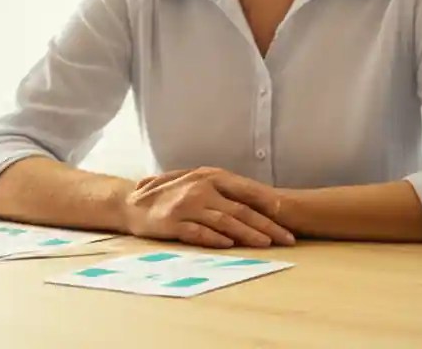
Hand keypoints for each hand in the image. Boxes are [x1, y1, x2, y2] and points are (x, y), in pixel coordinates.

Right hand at [122, 167, 294, 248]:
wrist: (132, 203)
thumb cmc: (170, 196)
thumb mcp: (197, 185)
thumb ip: (222, 192)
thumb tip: (257, 205)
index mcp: (209, 176)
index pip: (246, 191)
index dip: (269, 205)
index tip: (289, 218)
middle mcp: (200, 188)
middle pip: (240, 209)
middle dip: (268, 225)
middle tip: (288, 239)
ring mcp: (186, 205)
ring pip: (224, 221)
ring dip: (248, 234)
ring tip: (267, 244)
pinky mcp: (173, 221)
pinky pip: (198, 232)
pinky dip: (215, 239)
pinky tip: (229, 245)